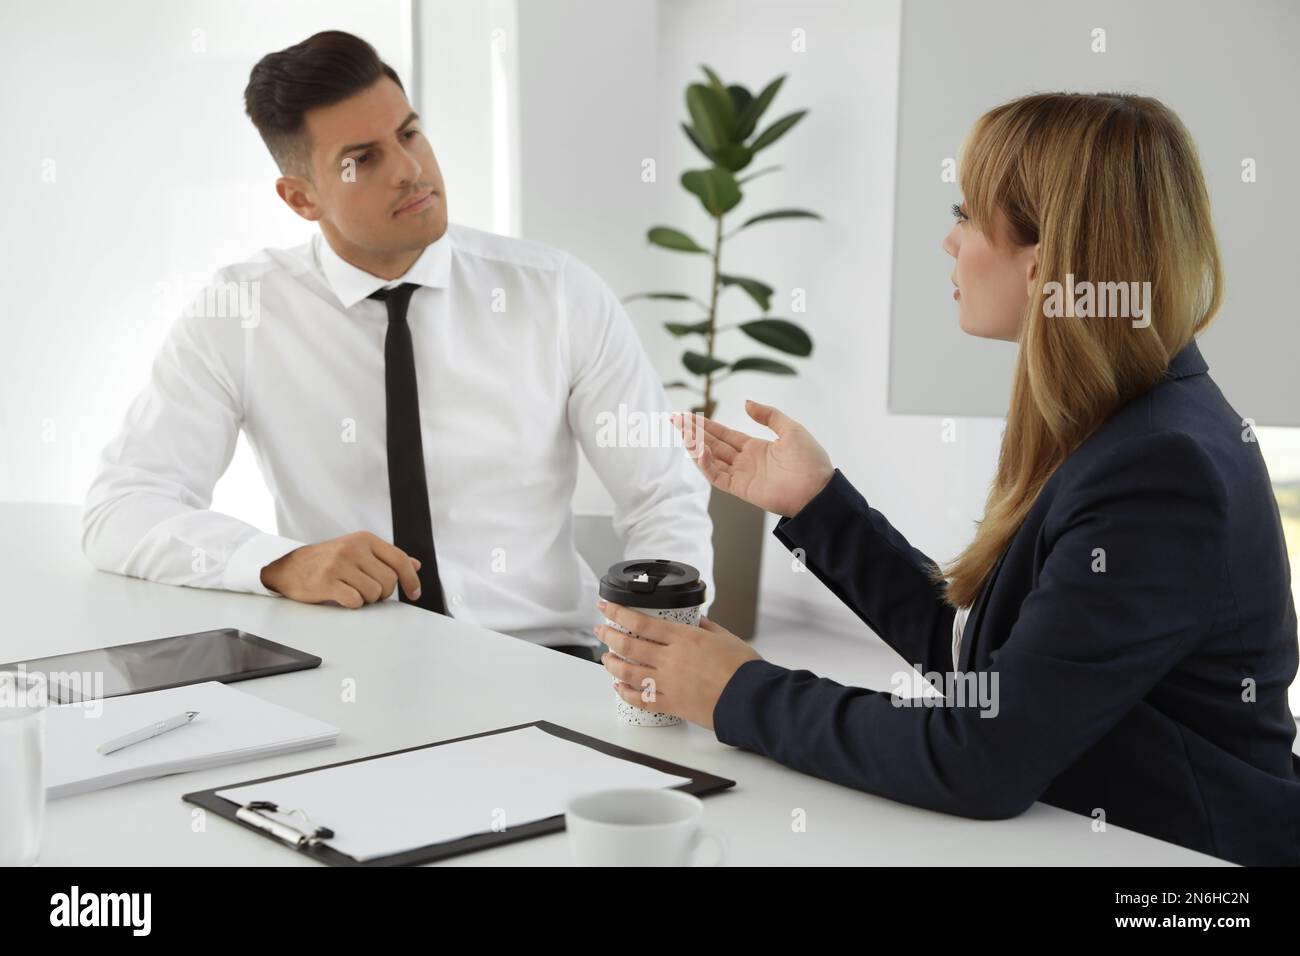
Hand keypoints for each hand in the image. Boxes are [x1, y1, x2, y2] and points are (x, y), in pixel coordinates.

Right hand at [260, 531, 422, 608]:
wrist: (290, 567)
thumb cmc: (328, 560)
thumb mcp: (358, 551)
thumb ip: (386, 557)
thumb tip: (416, 564)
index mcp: (365, 539)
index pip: (399, 559)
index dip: (411, 579)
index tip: (415, 593)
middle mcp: (353, 548)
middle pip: (388, 581)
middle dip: (382, 592)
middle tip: (369, 591)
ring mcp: (338, 564)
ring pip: (373, 593)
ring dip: (367, 599)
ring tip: (353, 592)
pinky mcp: (326, 581)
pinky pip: (355, 601)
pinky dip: (353, 604)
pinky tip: (343, 597)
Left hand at [594, 600, 762, 729]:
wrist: (752, 699)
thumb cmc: (743, 668)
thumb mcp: (724, 636)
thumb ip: (704, 627)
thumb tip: (693, 619)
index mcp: (683, 638)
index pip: (640, 622)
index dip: (618, 613)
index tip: (606, 606)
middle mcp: (670, 659)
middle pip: (627, 645)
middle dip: (608, 636)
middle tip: (600, 631)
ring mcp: (668, 683)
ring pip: (628, 672)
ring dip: (611, 664)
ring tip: (605, 659)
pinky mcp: (671, 704)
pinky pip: (641, 699)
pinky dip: (625, 693)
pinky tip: (619, 688)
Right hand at [673, 399, 833, 517]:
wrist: (819, 490)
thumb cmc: (810, 461)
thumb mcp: (791, 429)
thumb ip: (768, 415)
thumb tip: (746, 403)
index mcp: (756, 447)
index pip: (724, 434)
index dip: (706, 425)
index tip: (688, 415)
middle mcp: (745, 461)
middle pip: (713, 444)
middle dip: (694, 432)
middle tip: (675, 419)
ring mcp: (742, 475)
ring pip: (711, 459)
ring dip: (695, 445)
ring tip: (682, 431)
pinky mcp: (741, 489)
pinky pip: (718, 476)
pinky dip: (706, 465)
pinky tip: (698, 450)